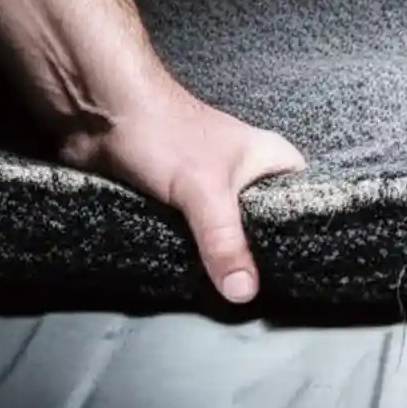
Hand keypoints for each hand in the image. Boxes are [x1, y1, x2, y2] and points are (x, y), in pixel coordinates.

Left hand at [58, 83, 305, 302]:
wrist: (100, 111)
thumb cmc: (165, 134)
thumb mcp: (205, 192)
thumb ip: (225, 242)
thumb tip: (244, 294)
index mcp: (274, 160)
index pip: (307, 206)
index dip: (305, 241)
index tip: (301, 279)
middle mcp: (250, 175)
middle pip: (266, 228)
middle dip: (260, 260)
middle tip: (261, 296)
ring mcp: (214, 188)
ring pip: (229, 235)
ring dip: (224, 259)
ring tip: (232, 296)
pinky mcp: (181, 200)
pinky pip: (198, 236)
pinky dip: (197, 254)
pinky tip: (200, 279)